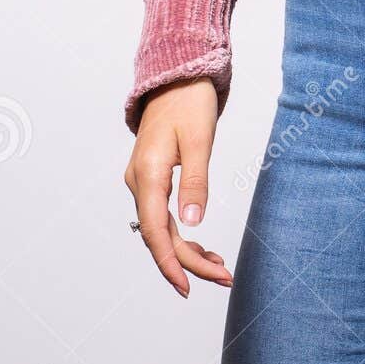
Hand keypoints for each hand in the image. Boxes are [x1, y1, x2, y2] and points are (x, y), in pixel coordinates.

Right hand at [124, 77, 233, 297]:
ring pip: (162, 229)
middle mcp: (140, 182)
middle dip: (190, 262)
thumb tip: (193, 223)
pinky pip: (164, 216)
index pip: (156, 232)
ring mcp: (143, 181)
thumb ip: (194, 182)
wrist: (177, 76)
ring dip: (188, 251)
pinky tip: (202, 245)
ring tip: (219, 266)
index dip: (172, 263)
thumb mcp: (198, 140)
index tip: (189, 287)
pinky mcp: (152, 178)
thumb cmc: (189, 103)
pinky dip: (183, 234)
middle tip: (224, 277)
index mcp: (147, 175)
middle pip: (160, 236)